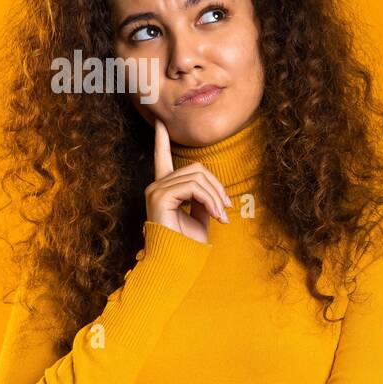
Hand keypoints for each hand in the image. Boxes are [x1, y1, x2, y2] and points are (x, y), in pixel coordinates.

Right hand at [145, 117, 232, 243]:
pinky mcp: (159, 197)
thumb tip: (212, 187)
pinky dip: (210, 200)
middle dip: (217, 187)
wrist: (179, 262)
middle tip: (227, 209)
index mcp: (165, 187)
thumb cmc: (188, 243)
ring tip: (222, 216)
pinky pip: (193, 187)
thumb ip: (203, 196)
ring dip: (216, 197)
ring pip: (197, 177)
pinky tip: (216, 216)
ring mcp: (155, 190)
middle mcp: (157, 186)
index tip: (160, 122)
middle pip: (196, 168)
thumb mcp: (201, 215)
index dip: (161, 139)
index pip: (162, 157)